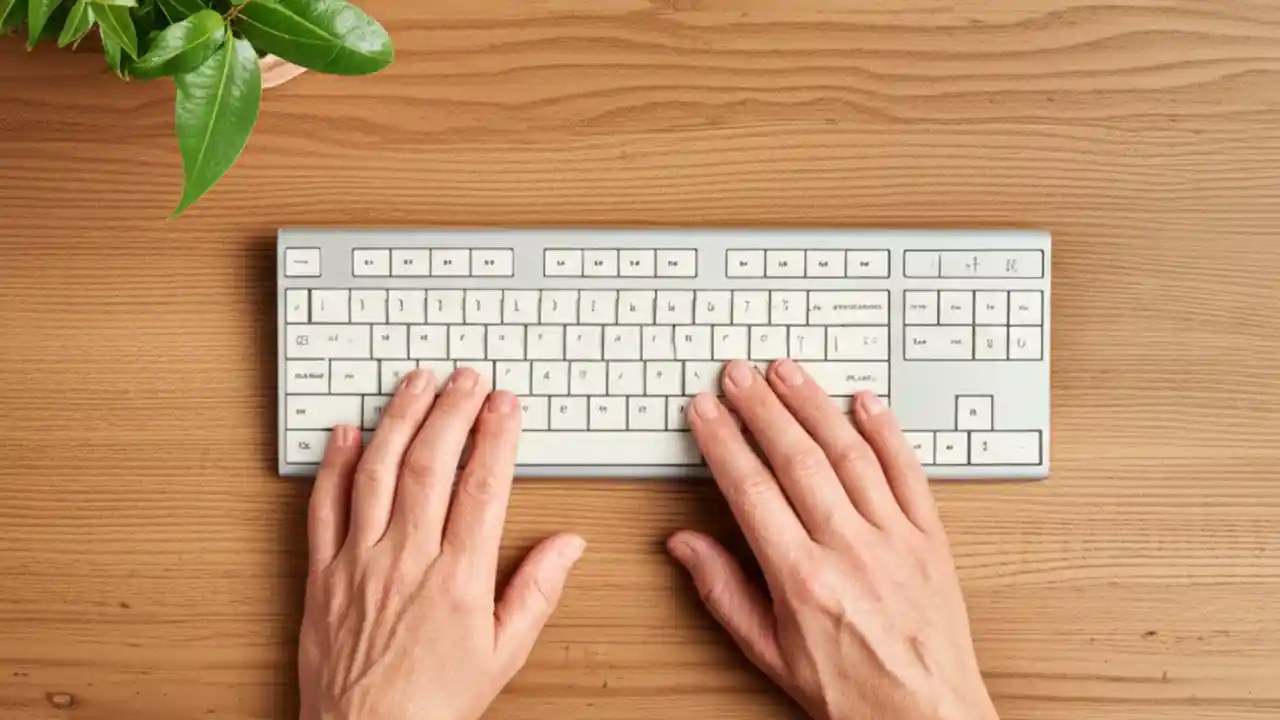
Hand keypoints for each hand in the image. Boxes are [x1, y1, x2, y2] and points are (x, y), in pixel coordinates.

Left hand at [299, 368, 586, 719]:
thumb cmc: (434, 703)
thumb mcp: (505, 654)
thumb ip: (537, 592)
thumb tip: (569, 544)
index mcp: (457, 578)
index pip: (482, 487)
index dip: (496, 436)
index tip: (506, 404)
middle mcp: (406, 560)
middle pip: (430, 464)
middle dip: (451, 410)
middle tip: (466, 377)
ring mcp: (358, 562)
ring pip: (377, 472)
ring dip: (398, 419)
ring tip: (415, 383)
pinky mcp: (322, 574)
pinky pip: (322, 508)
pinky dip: (333, 465)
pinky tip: (346, 432)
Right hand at [669, 359, 997, 719]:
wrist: (929, 718)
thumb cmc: (852, 692)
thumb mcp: (770, 654)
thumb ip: (725, 592)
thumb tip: (685, 545)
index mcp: (801, 578)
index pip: (750, 490)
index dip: (722, 442)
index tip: (705, 412)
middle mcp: (849, 549)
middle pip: (796, 458)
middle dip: (760, 408)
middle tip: (737, 374)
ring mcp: (895, 538)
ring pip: (849, 453)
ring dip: (813, 404)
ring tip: (787, 371)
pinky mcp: (931, 537)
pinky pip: (908, 471)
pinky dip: (886, 431)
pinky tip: (864, 401)